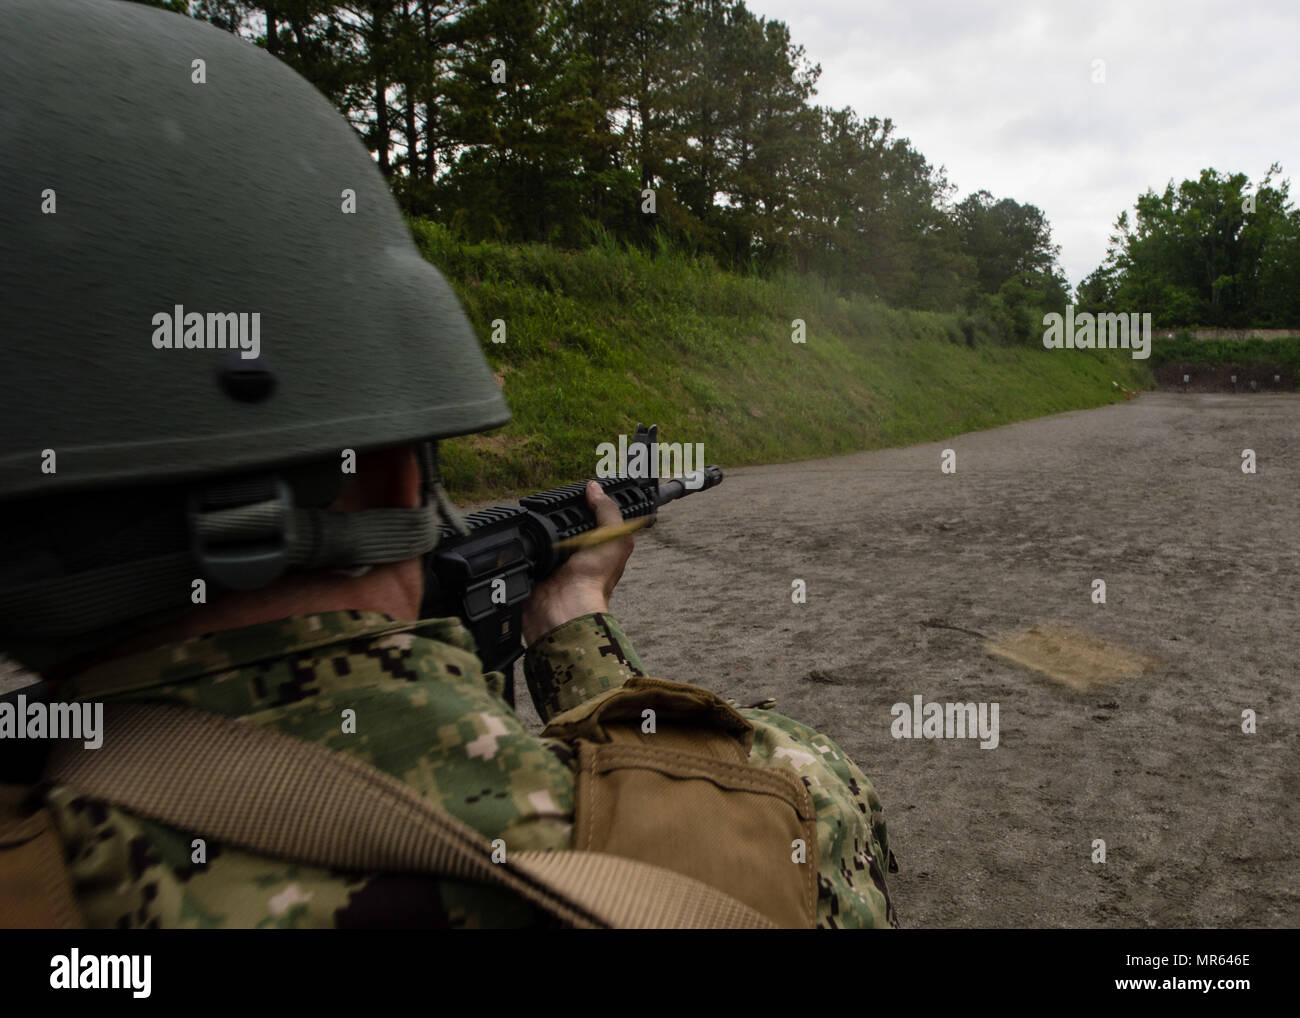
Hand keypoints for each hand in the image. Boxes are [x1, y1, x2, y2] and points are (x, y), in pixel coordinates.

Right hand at [521, 481, 634, 643]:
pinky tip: (522, 533)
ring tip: (533, 515)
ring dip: (535, 528)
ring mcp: (549, 563)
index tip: (577, 490)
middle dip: (554, 515)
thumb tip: (594, 488)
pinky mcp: (529, 571)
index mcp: (594, 548)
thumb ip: (607, 512)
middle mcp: (572, 555)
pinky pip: (520, 550)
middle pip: (560, 525)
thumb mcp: (613, 539)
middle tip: (549, 502)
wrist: (563, 609)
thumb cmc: (593, 580)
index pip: (587, 520)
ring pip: (538, 536)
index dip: (584, 506)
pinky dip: (520, 543)